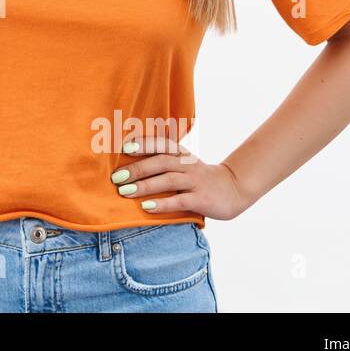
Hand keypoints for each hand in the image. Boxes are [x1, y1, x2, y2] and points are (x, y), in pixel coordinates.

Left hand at [109, 136, 253, 220]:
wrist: (233, 190)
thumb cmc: (198, 177)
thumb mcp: (183, 164)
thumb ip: (162, 161)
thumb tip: (127, 165)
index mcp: (181, 154)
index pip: (162, 144)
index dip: (144, 144)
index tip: (124, 147)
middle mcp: (188, 164)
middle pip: (161, 162)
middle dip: (137, 168)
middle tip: (116, 177)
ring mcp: (195, 182)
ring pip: (169, 180)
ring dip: (145, 185)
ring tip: (125, 192)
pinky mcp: (202, 199)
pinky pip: (180, 200)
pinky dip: (163, 203)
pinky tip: (146, 207)